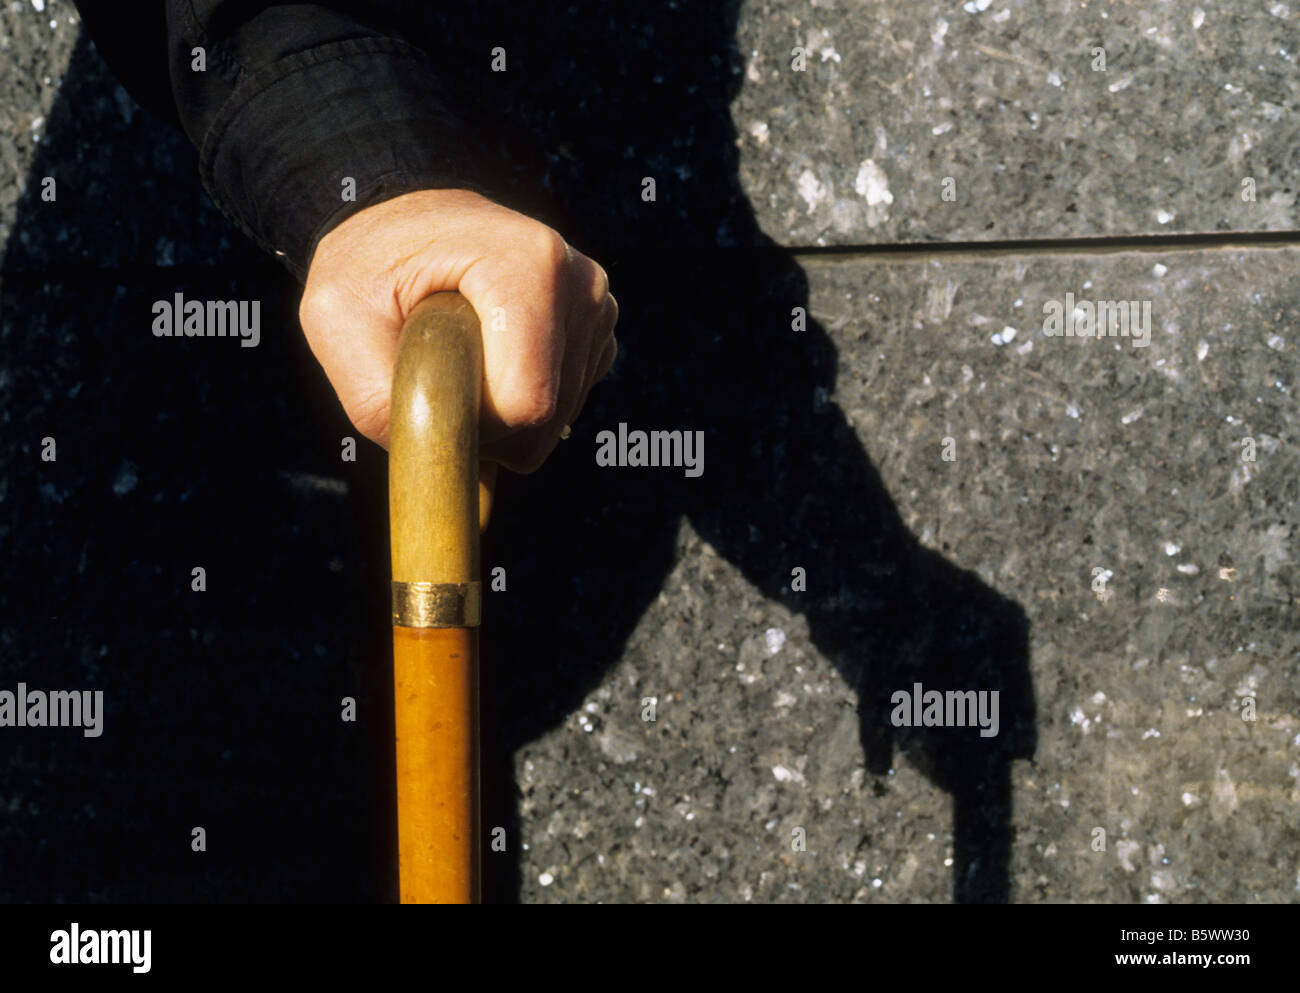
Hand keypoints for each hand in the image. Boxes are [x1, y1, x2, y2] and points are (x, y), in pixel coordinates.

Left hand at [299, 188, 617, 472]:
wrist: (400, 221)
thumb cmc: (365, 265)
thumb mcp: (334, 321)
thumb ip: (376, 401)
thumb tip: (443, 464)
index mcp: (528, 267)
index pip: (525, 405)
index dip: (470, 423)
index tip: (431, 380)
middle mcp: (578, 283)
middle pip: (544, 420)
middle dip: (485, 422)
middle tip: (441, 368)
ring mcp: (596, 305)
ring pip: (556, 419)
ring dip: (501, 411)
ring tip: (465, 353)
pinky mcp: (597, 326)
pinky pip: (565, 403)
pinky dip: (522, 397)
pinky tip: (493, 356)